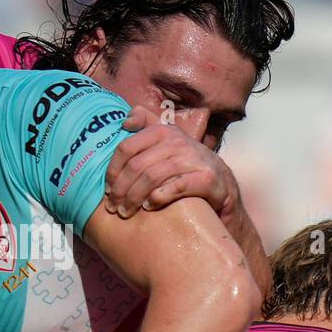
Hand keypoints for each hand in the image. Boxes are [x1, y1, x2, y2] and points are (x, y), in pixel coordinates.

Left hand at [105, 107, 238, 220]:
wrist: (224, 188)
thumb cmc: (187, 167)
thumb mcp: (169, 143)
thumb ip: (148, 126)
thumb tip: (126, 119)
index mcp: (164, 131)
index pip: (127, 147)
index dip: (112, 170)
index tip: (107, 189)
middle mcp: (179, 142)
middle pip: (137, 165)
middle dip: (120, 189)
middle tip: (112, 206)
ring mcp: (194, 159)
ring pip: (152, 177)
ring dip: (134, 197)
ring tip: (125, 212)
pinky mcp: (207, 179)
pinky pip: (176, 187)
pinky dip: (158, 198)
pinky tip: (149, 207)